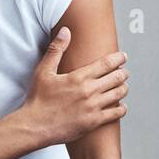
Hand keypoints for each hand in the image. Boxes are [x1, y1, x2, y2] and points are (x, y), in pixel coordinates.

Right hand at [23, 28, 128, 146]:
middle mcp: (89, 91)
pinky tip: (120, 107)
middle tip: (124, 72)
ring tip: (122, 87)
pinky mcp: (93, 122)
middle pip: (117, 78)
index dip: (119, 58)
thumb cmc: (38, 100)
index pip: (107, 63)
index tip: (123, 57)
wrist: (34, 126)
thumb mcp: (43, 71)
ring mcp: (93, 107)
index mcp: (79, 77)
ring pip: (119, 94)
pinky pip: (116, 113)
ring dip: (123, 89)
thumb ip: (56, 50)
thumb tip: (65, 31)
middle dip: (123, 73)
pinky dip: (121, 108)